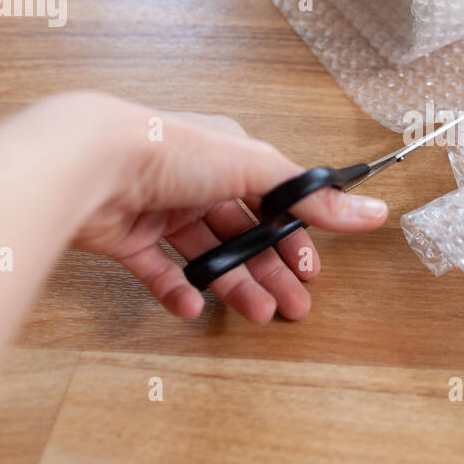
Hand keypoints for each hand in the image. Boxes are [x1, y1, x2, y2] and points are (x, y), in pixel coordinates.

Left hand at [66, 94, 387, 320]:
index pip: (273, 201)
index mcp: (228, 154)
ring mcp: (158, 208)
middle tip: (293, 308)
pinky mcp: (125, 236)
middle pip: (243, 234)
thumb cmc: (169, 149)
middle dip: (270, 272)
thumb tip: (372, 211)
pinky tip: (194, 308)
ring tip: (258, 314)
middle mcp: (194, 180)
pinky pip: (157, 270)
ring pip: (206, 255)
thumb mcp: (256, 170)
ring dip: (233, 286)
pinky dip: (178, 291)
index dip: (295, 238)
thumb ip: (313, 198)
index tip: (311, 271)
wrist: (90, 163)